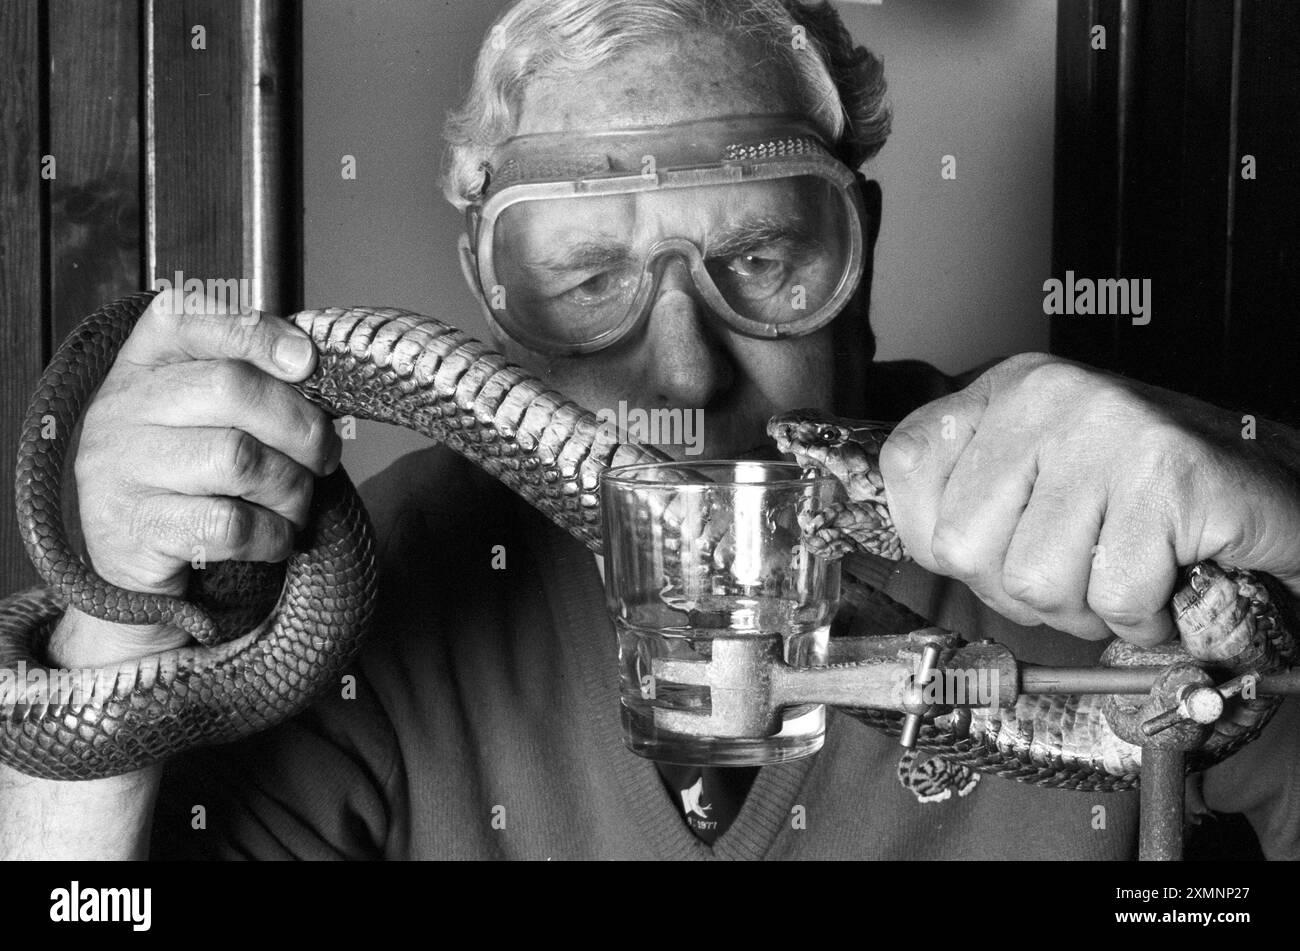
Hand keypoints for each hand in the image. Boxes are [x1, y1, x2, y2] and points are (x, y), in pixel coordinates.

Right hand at [62, 291, 340, 664]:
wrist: (137, 562)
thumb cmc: (195, 475)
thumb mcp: (211, 415)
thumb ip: (255, 381)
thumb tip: (318, 366)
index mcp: (142, 363)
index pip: (184, 316)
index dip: (253, 330)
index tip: (306, 360)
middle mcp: (120, 407)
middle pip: (231, 387)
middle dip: (301, 425)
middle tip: (324, 456)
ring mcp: (119, 468)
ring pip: (240, 459)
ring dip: (292, 487)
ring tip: (294, 502)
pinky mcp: (136, 529)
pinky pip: (231, 524)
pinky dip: (272, 534)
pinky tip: (273, 536)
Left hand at [879, 353, 1299, 645]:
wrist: (1271, 489)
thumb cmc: (1141, 494)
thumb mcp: (1038, 474)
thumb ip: (970, 497)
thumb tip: (924, 544)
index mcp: (1007, 389)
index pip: (906, 466)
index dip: (937, 533)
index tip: (991, 546)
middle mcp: (1049, 396)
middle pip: (962, 545)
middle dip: (1014, 590)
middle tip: (1071, 573)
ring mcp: (1109, 431)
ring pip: (1033, 580)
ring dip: (1081, 609)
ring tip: (1119, 576)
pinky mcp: (1168, 477)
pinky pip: (1114, 595)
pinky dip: (1141, 617)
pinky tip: (1163, 584)